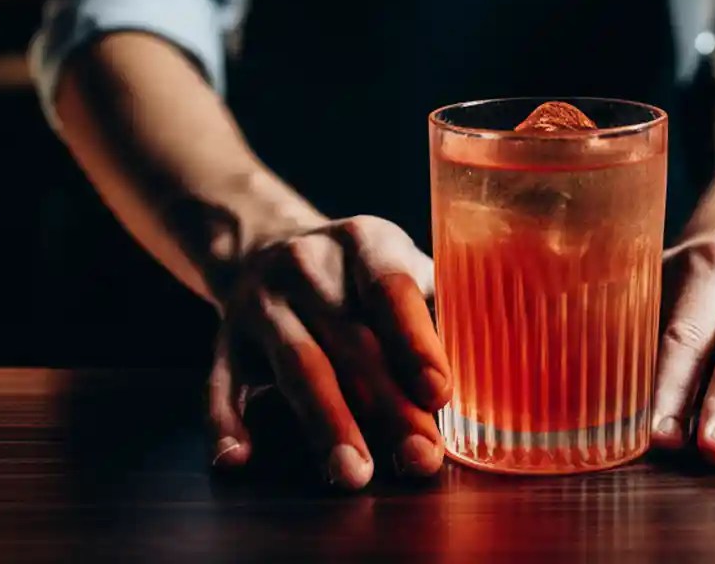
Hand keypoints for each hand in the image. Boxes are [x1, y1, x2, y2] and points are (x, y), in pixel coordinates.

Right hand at [206, 215, 451, 488]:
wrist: (262, 243)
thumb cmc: (358, 272)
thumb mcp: (399, 264)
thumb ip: (438, 307)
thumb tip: (495, 368)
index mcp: (362, 240)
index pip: (389, 286)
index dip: (415, 340)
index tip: (440, 390)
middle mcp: (306, 266)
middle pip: (349, 340)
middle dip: (387, 405)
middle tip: (419, 457)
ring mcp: (259, 303)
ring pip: (295, 366)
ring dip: (325, 423)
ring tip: (354, 474)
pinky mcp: (224, 342)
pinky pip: (219, 386)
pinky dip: (227, 425)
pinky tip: (238, 460)